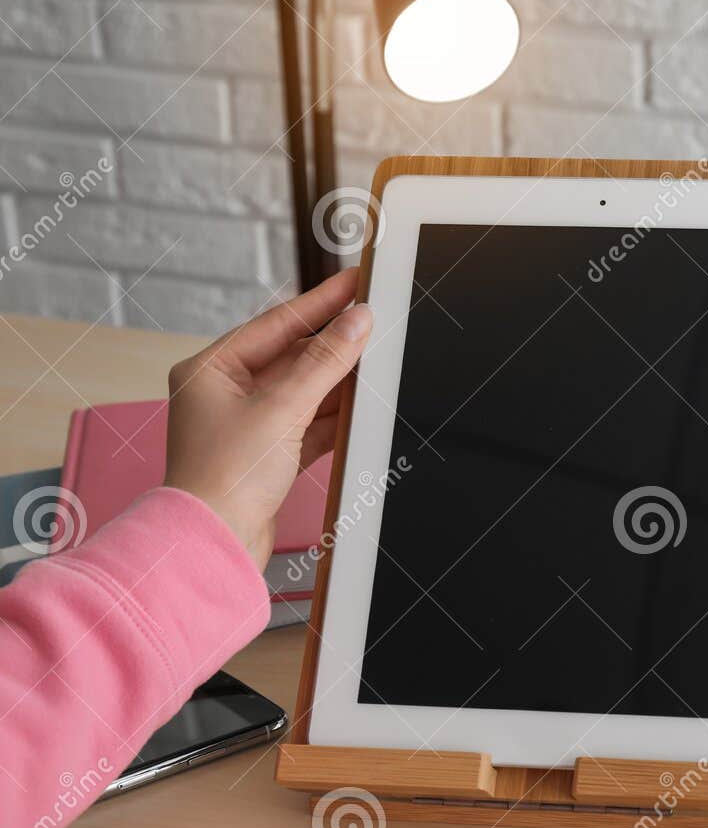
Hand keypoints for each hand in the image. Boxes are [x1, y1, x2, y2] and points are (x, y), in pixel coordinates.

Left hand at [164, 269, 371, 566]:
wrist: (213, 545)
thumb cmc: (225, 478)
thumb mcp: (282, 409)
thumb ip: (325, 362)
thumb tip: (358, 322)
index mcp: (210, 370)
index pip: (276, 324)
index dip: (320, 302)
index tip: (356, 282)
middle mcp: (225, 393)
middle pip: (293, 356)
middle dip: (335, 344)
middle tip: (376, 320)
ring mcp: (248, 425)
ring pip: (305, 390)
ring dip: (339, 382)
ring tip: (378, 360)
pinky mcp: (269, 455)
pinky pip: (310, 423)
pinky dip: (335, 417)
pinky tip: (362, 406)